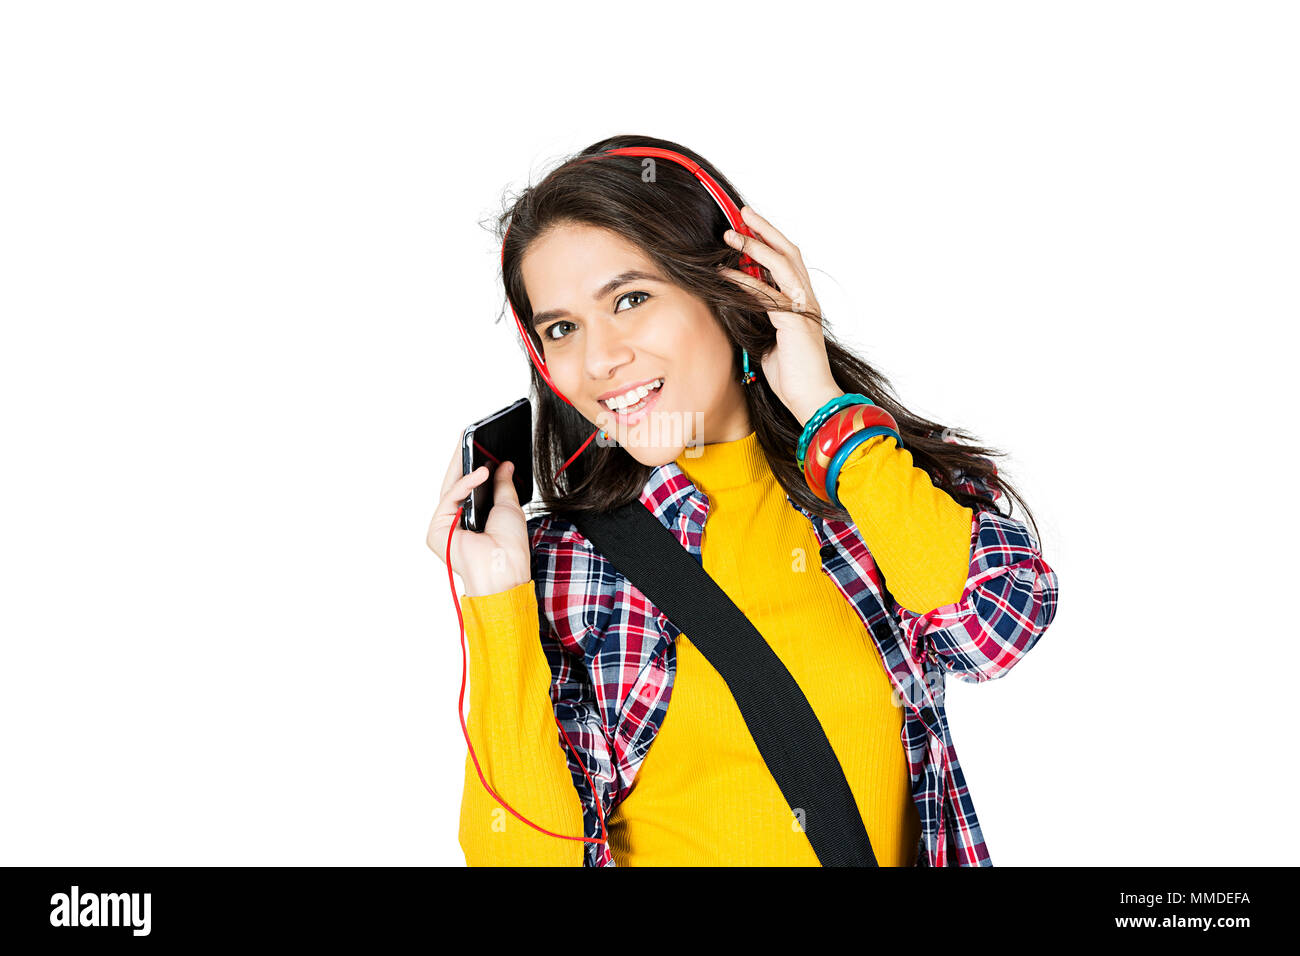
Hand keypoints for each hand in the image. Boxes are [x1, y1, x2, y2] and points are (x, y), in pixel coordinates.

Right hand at [426, 433, 531, 596]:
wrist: (504, 570)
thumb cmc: (508, 548)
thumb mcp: (509, 507)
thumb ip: (502, 484)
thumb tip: (503, 464)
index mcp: (473, 519)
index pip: (470, 487)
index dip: (473, 466)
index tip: (480, 445)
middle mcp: (456, 522)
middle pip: (456, 484)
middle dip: (462, 460)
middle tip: (467, 435)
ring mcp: (445, 526)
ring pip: (450, 488)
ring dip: (461, 466)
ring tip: (472, 444)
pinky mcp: (437, 530)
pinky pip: (450, 499)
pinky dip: (464, 484)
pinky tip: (480, 472)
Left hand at [719, 206, 843, 425]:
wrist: (811, 399)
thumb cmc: (792, 377)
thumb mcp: (768, 341)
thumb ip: (758, 319)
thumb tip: (736, 307)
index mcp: (802, 302)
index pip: (787, 261)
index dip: (769, 241)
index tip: (748, 226)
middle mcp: (805, 299)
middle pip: (788, 251)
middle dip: (765, 229)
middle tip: (742, 212)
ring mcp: (803, 308)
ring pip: (781, 264)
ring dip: (754, 246)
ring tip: (730, 234)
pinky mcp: (795, 321)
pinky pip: (767, 294)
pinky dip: (745, 281)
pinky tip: (725, 273)